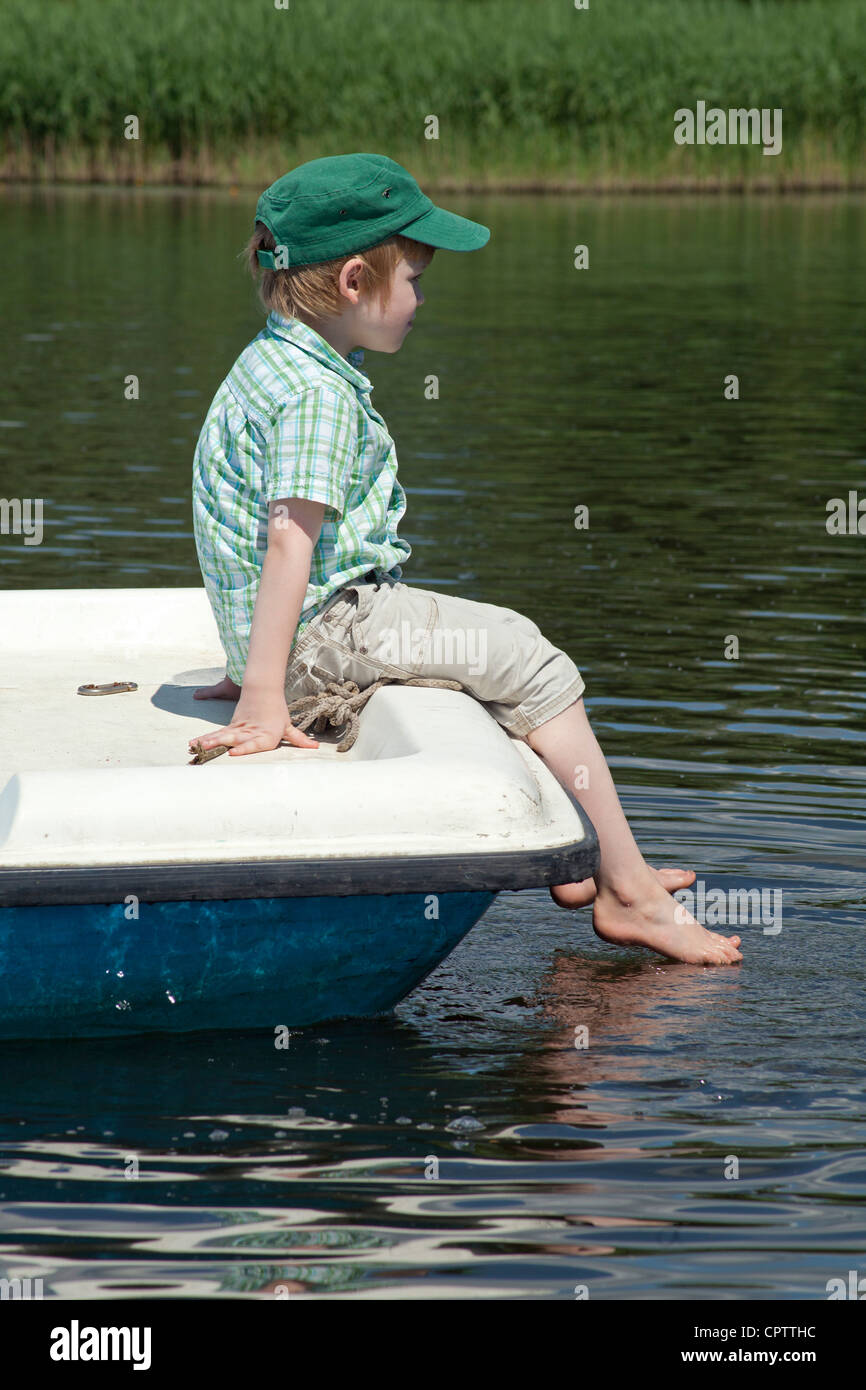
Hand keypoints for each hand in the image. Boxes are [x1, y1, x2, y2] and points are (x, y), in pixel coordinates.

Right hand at [188, 692, 318, 757]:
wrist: (264, 690)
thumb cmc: (277, 712)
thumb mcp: (287, 726)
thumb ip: (298, 739)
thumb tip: (315, 748)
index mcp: (265, 734)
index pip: (254, 743)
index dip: (244, 748)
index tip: (233, 752)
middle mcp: (250, 732)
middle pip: (234, 739)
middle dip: (220, 745)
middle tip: (207, 750)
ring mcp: (239, 729)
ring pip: (222, 735)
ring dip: (208, 742)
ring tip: (196, 747)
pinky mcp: (231, 727)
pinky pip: (217, 734)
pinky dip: (205, 738)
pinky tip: (194, 743)